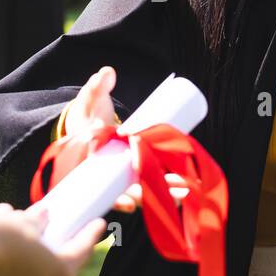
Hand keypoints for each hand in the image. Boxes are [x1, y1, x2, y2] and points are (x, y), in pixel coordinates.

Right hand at [0, 203, 105, 275]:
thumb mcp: (20, 223)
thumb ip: (36, 223)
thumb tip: (43, 218)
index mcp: (58, 274)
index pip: (80, 251)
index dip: (89, 234)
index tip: (98, 224)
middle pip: (54, 267)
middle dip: (53, 246)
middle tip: (54, 230)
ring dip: (27, 258)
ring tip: (15, 235)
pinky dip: (8, 271)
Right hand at [56, 67, 186, 213]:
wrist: (88, 124)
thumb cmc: (88, 113)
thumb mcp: (90, 100)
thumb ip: (97, 86)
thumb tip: (108, 72)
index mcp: (91, 165)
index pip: (104, 189)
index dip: (117, 198)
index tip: (131, 203)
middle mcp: (106, 176)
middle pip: (127, 193)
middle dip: (149, 198)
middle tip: (171, 193)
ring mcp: (121, 177)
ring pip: (142, 192)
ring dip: (163, 194)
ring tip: (185, 192)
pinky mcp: (133, 173)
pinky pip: (150, 185)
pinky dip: (166, 189)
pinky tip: (186, 189)